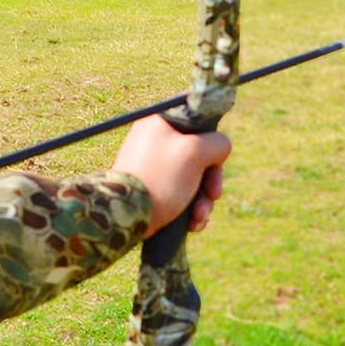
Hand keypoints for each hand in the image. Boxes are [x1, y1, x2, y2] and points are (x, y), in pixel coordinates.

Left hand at [111, 116, 230, 236]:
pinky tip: (192, 224)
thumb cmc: (161, 179)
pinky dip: (189, 208)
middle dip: (210, 180)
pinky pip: (179, 192)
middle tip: (214, 195)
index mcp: (160, 123)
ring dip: (202, 200)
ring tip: (199, 217)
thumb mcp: (196, 152)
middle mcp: (154, 140)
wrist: (124, 216)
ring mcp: (152, 165)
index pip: (197, 121)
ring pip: (192, 177)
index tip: (217, 161)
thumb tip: (220, 148)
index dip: (212, 142)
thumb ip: (217, 143)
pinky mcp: (151, 188)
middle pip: (198, 154)